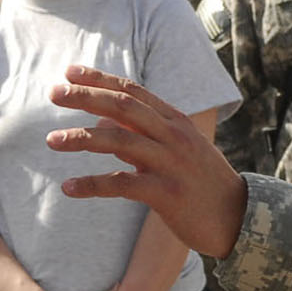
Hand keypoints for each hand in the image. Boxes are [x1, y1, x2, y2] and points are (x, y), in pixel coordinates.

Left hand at [46, 65, 249, 258]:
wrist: (240, 218)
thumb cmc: (201, 181)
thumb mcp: (175, 149)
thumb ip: (140, 133)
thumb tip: (101, 120)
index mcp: (175, 120)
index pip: (132, 90)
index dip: (99, 79)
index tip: (69, 72)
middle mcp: (173, 135)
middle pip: (122, 106)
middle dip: (85, 97)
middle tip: (53, 93)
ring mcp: (171, 163)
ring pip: (118, 140)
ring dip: (80, 138)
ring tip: (51, 140)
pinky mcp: (166, 193)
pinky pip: (121, 184)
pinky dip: (92, 184)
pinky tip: (68, 188)